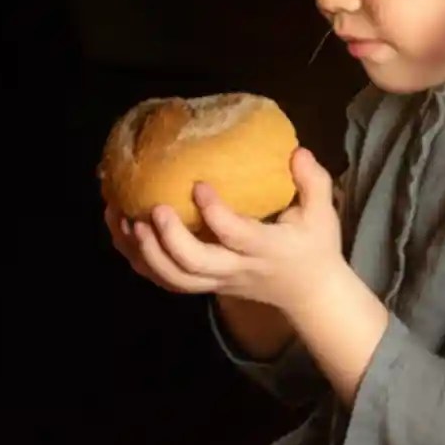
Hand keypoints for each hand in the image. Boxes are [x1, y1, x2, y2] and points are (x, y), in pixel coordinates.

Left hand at [110, 147, 346, 312]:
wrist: (309, 295)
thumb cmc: (314, 248)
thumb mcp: (323, 214)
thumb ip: (312, 181)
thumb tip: (295, 150)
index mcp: (264, 249)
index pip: (234, 235)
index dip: (213, 213)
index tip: (198, 184)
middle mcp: (236, 269)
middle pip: (194, 264)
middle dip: (168, 238)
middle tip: (153, 208)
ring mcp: (217, 282)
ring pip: (173, 278)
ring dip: (144, 251)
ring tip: (123, 219)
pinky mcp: (205, 286)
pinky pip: (165, 281)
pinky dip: (139, 260)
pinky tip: (122, 233)